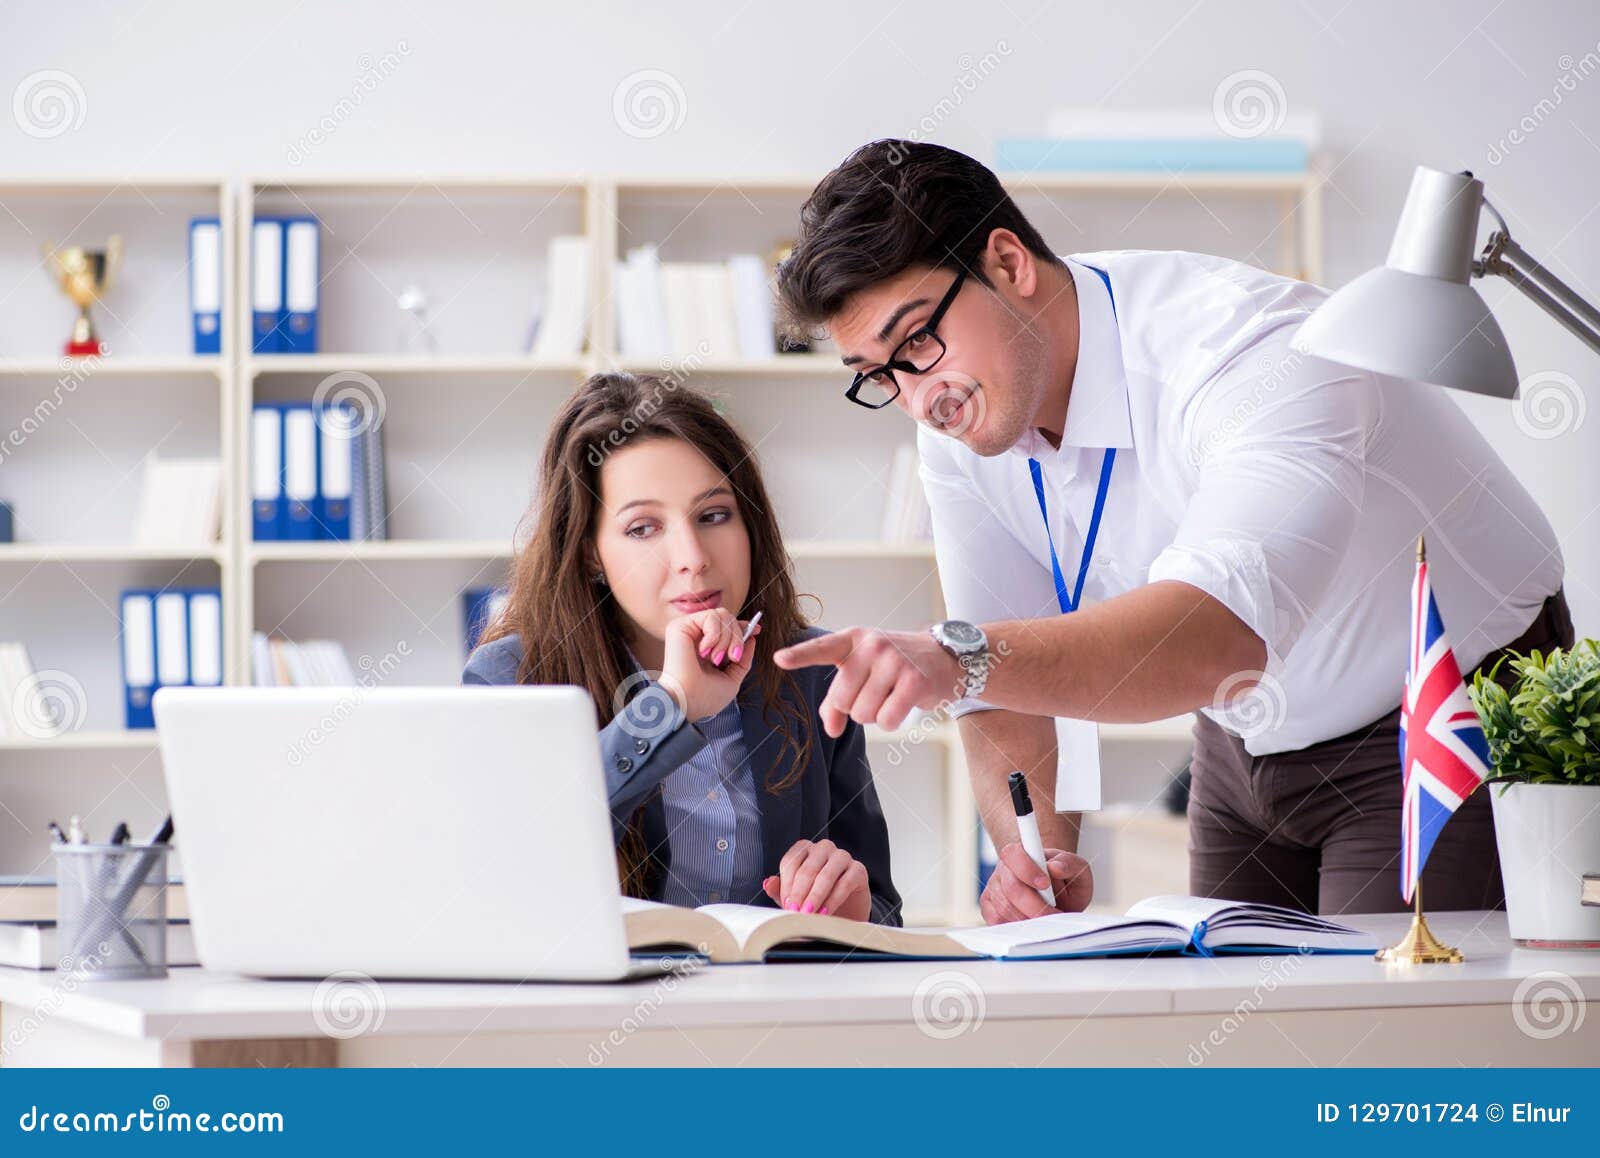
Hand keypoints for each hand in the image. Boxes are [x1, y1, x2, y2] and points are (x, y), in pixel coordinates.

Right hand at [661, 608, 760, 722]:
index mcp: (708, 649)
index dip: (743, 626)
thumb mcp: (732, 679)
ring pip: (722, 615)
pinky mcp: (680, 626)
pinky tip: (704, 652)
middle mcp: (697, 638)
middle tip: (732, 657)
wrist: (686, 701)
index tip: (757, 630)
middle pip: (729, 619)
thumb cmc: (705, 697)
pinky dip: (714, 635)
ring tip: (716, 658)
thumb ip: (743, 659)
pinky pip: (710, 616)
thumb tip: (751, 638)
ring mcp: (689, 631)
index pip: (727, 628)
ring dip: (726, 638)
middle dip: (737, 637)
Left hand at [761, 838, 871, 921]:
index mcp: (804, 849)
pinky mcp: (858, 870)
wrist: (846, 911)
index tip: (786, 904)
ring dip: (815, 896)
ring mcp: (842, 857)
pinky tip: (826, 913)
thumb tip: (767, 883)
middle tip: (795, 912)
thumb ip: (780, 889)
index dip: (786, 885)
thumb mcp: (796, 897)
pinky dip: (833, 899)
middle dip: (800, 893)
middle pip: (807, 868)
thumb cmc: (818, 900)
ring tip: (809, 914)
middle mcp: (823, 848)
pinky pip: (845, 883)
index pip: (790, 862)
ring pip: (826, 874)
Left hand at [772, 627, 962, 737]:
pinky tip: (904, 703)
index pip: (822, 649)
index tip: (778, 659)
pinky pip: (887, 720)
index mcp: (852, 639)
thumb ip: (838, 697)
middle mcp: (871, 646)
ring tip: (891, 695)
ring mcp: (893, 661)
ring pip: (863, 713)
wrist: (943, 657)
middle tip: (876, 692)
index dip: (799, 655)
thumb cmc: (894, 665)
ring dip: (875, 715)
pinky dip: (892, 721)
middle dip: (855, 707)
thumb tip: (831, 728)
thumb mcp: (863, 671)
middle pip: (842, 699)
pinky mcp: (913, 681)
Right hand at [979, 843, 1093, 924]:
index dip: (1027, 870)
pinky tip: (1030, 924)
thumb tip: (1055, 867)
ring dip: (1028, 918)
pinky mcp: (989, 908)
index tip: (1045, 883)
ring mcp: (994, 888)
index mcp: (1022, 853)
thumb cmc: (1064, 879)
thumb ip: (1069, 864)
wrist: (1056, 893)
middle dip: (1034, 905)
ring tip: (1046, 920)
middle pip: (1011, 887)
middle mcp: (1003, 869)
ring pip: (1004, 907)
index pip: (1014, 855)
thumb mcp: (1077, 868)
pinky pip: (996, 920)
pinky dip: (1015, 926)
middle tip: (1053, 914)